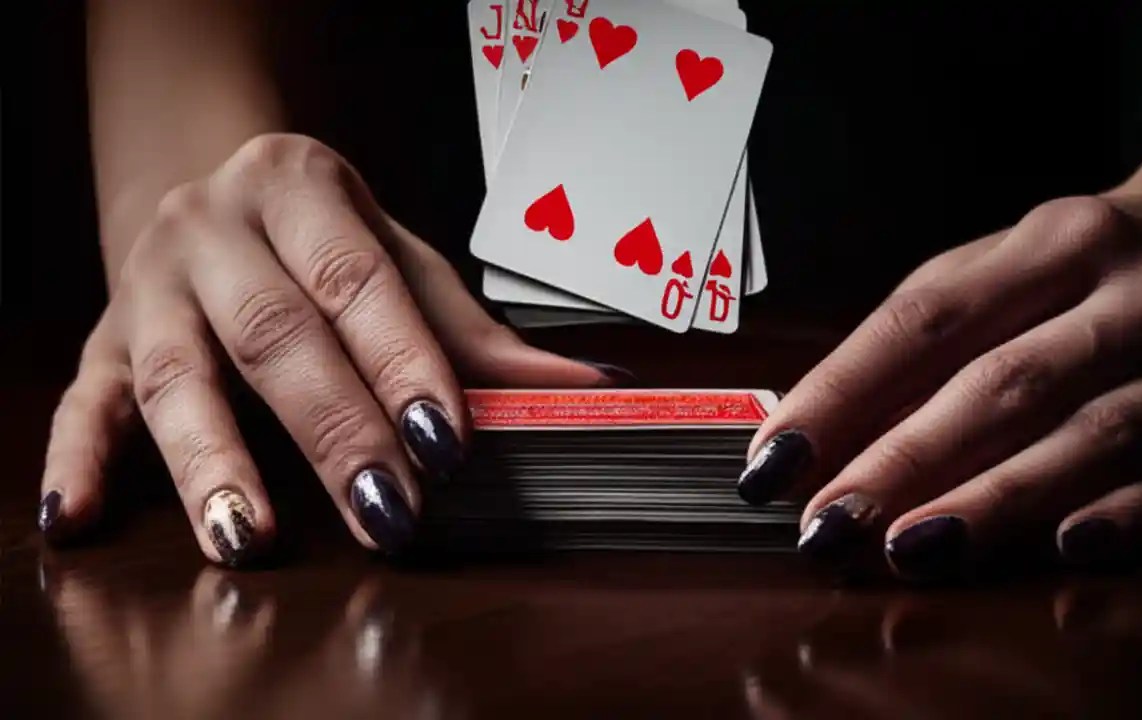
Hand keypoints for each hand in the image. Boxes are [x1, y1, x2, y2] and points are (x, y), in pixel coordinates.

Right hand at [38, 134, 627, 563]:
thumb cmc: (321, 239)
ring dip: (213, 461)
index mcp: (299, 186)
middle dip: (334, 428)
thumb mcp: (400, 262)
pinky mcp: (102, 342)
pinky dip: (78, 460)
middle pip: (274, 333)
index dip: (403, 361)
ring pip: (176, 375)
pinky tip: (76, 515)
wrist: (214, 196)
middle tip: (386, 508)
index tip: (445, 438)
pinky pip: (83, 401)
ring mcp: (148, 286)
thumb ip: (477, 333)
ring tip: (248, 537)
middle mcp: (213, 227)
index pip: (357, 279)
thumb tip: (582, 390)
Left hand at [739, 163, 1141, 579]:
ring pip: (1086, 438)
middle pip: (998, 385)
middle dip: (901, 461)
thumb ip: (932, 324)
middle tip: (826, 523)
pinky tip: (1066, 548)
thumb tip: (820, 416)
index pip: (926, 319)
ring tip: (909, 548)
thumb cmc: (1107, 260)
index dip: (842, 391)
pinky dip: (1127, 515)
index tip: (776, 456)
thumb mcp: (1023, 257)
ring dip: (992, 501)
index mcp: (1059, 241)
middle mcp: (1133, 294)